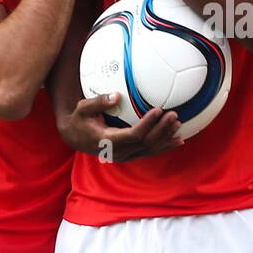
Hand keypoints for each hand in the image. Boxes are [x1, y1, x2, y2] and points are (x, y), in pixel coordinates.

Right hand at [59, 94, 182, 160]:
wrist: (74, 138)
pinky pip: (150, 151)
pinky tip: (178, 140)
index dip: (148, 124)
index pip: (133, 135)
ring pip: (150, 149)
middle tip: (173, 115)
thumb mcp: (83, 108)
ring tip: (178, 124)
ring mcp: (125, 155)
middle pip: (146, 143)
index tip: (158, 110)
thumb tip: (116, 96)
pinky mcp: (130, 155)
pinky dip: (164, 146)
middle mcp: (119, 152)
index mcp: (108, 141)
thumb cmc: (79, 120)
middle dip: (162, 130)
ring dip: (166, 138)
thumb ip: (99, 102)